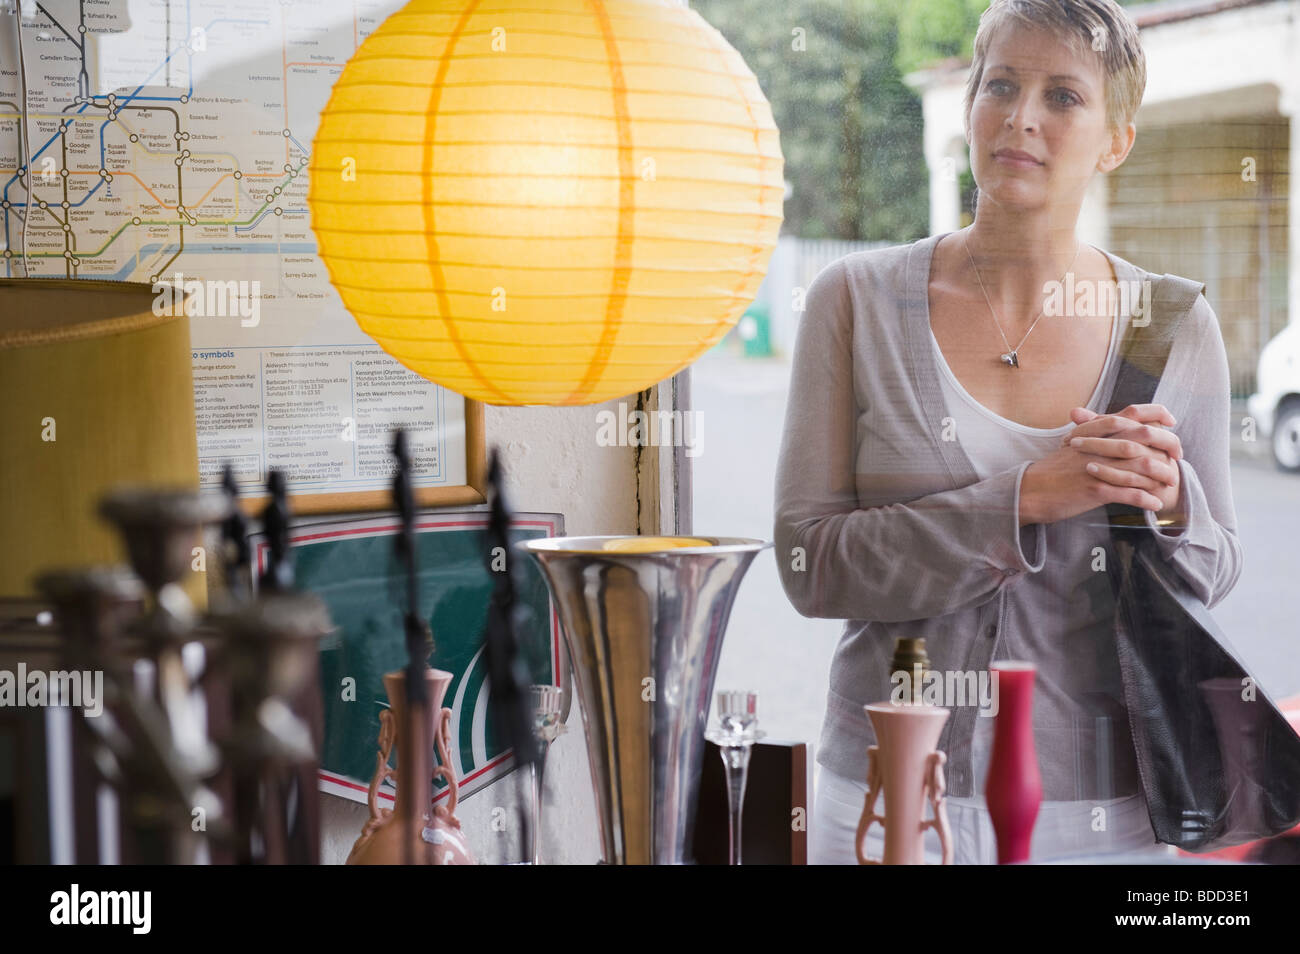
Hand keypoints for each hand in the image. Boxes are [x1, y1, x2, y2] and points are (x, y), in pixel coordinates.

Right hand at [1019, 404, 1179, 524]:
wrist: (1029, 491)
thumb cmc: (1051, 470)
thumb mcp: (1072, 444)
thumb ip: (1093, 431)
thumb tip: (1115, 424)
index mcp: (1093, 431)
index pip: (1131, 414)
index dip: (1156, 415)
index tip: (1170, 422)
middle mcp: (1098, 445)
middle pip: (1145, 438)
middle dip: (1168, 447)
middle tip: (1177, 458)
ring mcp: (1098, 467)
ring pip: (1143, 466)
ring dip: (1162, 476)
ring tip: (1170, 484)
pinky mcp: (1096, 489)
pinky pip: (1130, 493)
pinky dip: (1147, 499)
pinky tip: (1155, 505)